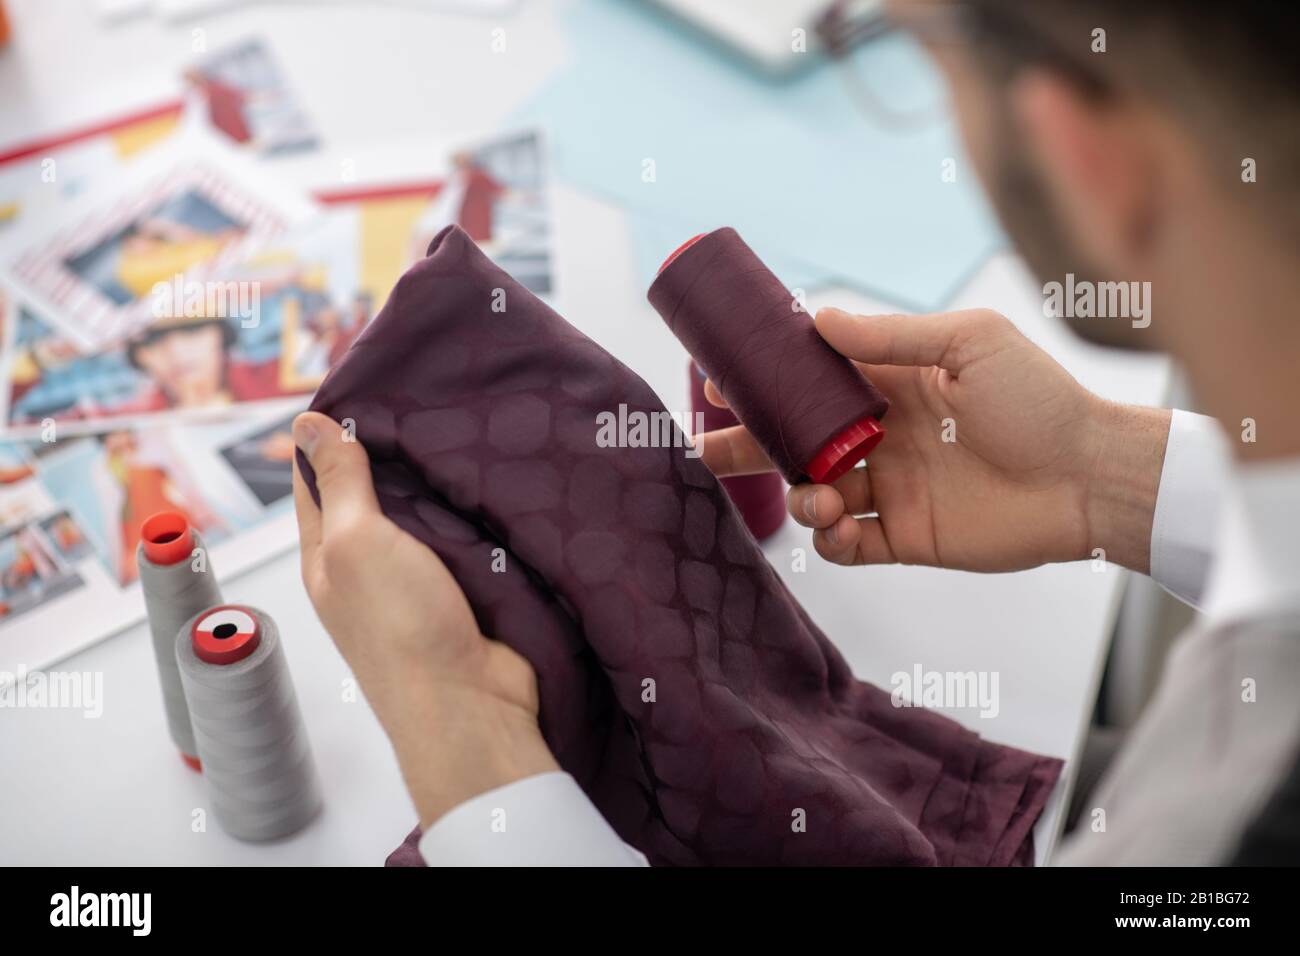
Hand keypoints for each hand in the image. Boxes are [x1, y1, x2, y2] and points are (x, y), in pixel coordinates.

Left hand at [291, 412, 558, 826]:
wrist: (472, 702)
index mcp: (328, 557)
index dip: (330, 435)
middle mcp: (370, 567)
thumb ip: (340, 483)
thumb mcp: (358, 542)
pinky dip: (477, 510)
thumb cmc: (401, 628)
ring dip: (440, 480)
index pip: (318, 482)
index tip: (361, 387)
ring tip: (462, 424)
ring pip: (426, 514)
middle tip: (425, 395)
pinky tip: (492, 477)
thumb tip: (307, 424)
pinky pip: (468, 537)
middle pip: (377, 494)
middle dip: (394, 451)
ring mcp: (420, 581)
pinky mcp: (466, 589)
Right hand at [698, 308, 1169, 572]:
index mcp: (893, 387)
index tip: (721, 381)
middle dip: (751, 446)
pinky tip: (838, 530)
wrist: (1091, 477)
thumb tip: (821, 320)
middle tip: (710, 449)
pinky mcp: (909, 537)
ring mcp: (894, 489)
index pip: (813, 384)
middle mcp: (884, 437)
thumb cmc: (1040, 399)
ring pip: (817, 495)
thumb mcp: (970, 344)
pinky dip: (832, 543)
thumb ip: (893, 337)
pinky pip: (852, 546)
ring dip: (799, 499)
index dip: (767, 385)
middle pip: (799, 443)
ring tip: (816, 499)